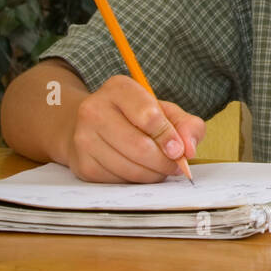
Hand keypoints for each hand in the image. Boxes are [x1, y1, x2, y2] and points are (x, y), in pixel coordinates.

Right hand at [63, 75, 205, 182]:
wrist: (92, 127)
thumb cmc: (135, 118)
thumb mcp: (165, 112)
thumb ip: (186, 125)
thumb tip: (189, 149)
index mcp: (119, 89)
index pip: (148, 115)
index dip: (169, 136)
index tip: (180, 150)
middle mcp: (94, 110)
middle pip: (139, 146)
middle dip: (164, 161)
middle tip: (175, 165)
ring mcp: (84, 138)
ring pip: (130, 168)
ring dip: (153, 174)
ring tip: (159, 167)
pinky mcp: (82, 164)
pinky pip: (118, 181)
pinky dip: (136, 180)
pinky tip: (139, 170)